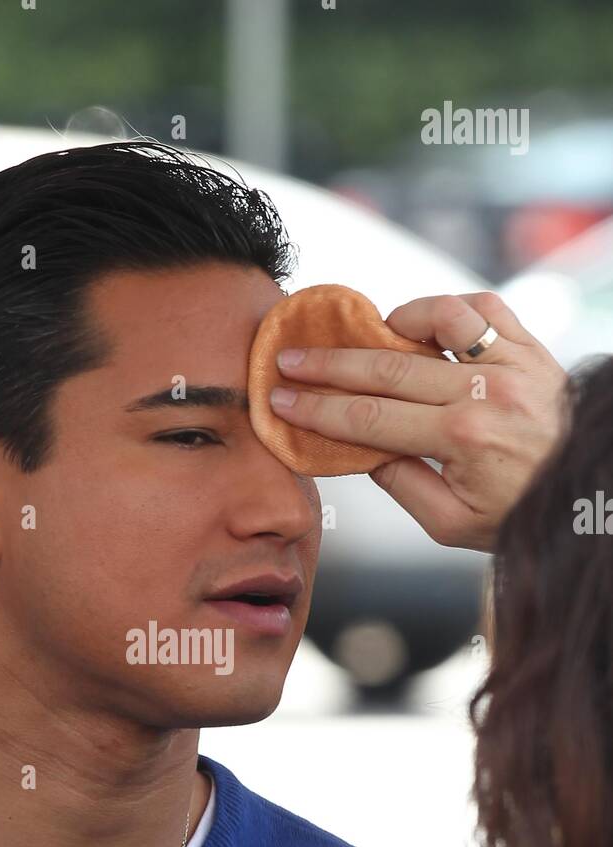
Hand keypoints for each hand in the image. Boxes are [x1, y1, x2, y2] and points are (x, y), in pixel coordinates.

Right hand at [270, 292, 567, 551]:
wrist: (584, 494)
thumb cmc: (517, 515)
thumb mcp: (451, 524)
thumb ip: (402, 484)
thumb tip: (359, 451)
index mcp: (459, 439)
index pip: (368, 418)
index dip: (317, 409)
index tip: (280, 400)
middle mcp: (484, 392)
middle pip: (386, 368)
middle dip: (329, 364)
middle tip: (289, 359)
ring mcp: (511, 363)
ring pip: (439, 319)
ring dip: (394, 323)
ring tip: (369, 337)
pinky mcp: (532, 348)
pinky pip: (485, 308)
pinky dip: (449, 309)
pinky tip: (426, 327)